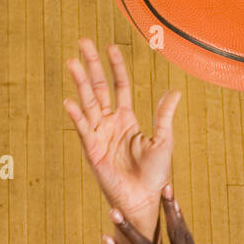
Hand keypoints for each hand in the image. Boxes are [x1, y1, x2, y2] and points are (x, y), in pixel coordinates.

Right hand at [64, 40, 180, 226]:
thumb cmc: (155, 175)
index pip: (119, 86)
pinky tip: (70, 102)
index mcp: (127, 119)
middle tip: (82, 43)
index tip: (111, 47)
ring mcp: (100, 136)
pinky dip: (77, 116)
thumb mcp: (164, 141)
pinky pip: (84, 130)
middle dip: (91, 66)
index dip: (115, 67)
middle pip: (99, 88)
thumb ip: (164, 116)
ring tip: (72, 62)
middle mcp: (110, 124)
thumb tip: (174, 92)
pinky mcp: (93, 152)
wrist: (144, 200)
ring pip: (88, 103)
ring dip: (80, 83)